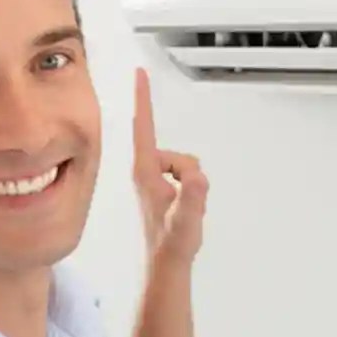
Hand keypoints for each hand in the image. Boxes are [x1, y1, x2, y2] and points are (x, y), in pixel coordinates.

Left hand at [133, 68, 208, 265]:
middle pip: (177, 154)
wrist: (167, 262)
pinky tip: (182, 208)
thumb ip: (193, 196)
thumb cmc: (172, 242)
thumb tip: (197, 178)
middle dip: (188, 171)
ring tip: (182, 208)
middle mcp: (146, 171)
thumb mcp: (187, 219)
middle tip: (182, 201)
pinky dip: (189, 188)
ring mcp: (153, 180)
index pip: (144, 126)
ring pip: (184, 164)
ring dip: (190, 183)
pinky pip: (184, 175)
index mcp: (146, 171)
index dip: (143, 99)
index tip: (139, 74)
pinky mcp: (160, 187)